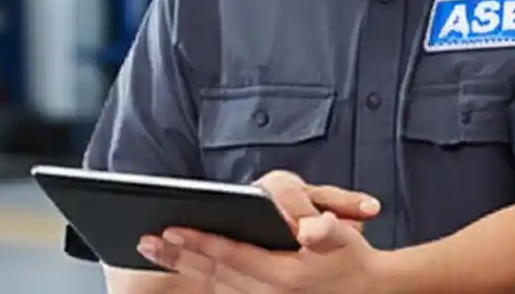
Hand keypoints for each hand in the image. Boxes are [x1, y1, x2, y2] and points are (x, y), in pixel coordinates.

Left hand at [136, 171, 389, 292]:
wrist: (370, 292)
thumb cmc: (352, 259)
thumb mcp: (347, 240)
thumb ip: (327, 231)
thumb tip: (309, 228)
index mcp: (286, 276)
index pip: (232, 256)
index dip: (200, 241)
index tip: (171, 228)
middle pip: (215, 274)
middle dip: (179, 257)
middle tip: (145, 239)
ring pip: (215, 288)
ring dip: (182, 270)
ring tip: (154, 253)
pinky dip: (201, 284)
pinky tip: (181, 270)